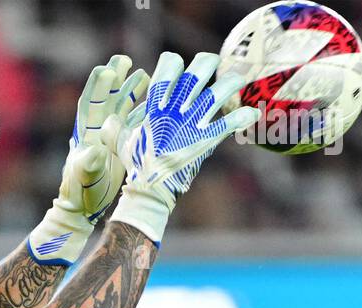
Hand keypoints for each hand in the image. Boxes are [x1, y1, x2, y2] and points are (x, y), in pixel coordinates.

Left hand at [28, 55, 147, 265]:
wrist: (82, 211)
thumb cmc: (79, 195)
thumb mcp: (83, 178)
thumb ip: (88, 163)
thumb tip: (95, 149)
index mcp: (84, 135)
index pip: (89, 104)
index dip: (97, 87)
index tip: (108, 70)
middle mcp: (96, 132)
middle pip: (106, 99)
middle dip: (115, 79)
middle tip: (125, 59)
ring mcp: (108, 139)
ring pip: (120, 109)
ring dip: (131, 93)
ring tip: (145, 75)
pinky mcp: (118, 149)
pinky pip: (131, 126)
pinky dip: (141, 115)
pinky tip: (154, 105)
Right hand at [106, 51, 258, 244]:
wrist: (149, 190)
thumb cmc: (135, 166)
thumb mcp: (121, 143)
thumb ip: (117, 129)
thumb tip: (108, 123)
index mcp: (157, 102)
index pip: (169, 64)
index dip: (176, 63)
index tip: (181, 71)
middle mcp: (176, 107)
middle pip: (199, 68)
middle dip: (209, 64)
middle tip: (214, 69)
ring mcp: (192, 122)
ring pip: (219, 90)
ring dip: (232, 82)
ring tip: (238, 81)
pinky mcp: (205, 140)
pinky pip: (228, 122)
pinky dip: (243, 117)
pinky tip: (253, 113)